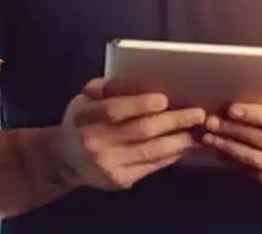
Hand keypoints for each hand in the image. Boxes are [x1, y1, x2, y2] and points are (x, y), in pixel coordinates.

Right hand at [49, 78, 205, 190]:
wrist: (64, 160)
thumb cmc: (80, 122)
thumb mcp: (83, 100)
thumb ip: (104, 88)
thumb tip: (136, 81)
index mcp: (84, 117)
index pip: (114, 110)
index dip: (140, 104)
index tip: (164, 99)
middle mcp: (95, 143)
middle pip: (140, 131)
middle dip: (172, 122)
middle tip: (196, 114)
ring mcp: (108, 165)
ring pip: (151, 151)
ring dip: (178, 141)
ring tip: (196, 131)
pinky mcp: (119, 180)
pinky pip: (151, 167)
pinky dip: (170, 156)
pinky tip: (182, 147)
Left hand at [201, 93, 261, 191]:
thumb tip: (243, 88)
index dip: (254, 115)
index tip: (230, 108)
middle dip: (235, 132)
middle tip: (211, 123)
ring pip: (261, 163)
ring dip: (231, 150)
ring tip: (210, 138)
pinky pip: (261, 177)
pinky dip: (238, 165)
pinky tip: (222, 153)